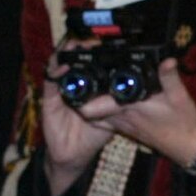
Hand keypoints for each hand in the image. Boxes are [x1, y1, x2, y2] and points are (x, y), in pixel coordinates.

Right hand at [39, 48, 118, 195]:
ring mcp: (59, 90)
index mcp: (88, 86)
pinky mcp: (48, 99)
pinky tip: (64, 67)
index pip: (90, 62)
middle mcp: (73, 84)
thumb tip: (147, 92)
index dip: (95, 50)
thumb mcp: (114, 117)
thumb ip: (124, 103)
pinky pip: (50, 82)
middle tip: (92, 39)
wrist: (74, 156)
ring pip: (60, 64)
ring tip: (76, 45)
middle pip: (74, 59)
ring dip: (67, 53)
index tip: (106, 41)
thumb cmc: (93, 135)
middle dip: (81, 47)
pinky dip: (56, 72)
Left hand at [91, 58, 195, 169]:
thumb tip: (166, 60)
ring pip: (93, 114)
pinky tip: (103, 100)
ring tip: (89, 82)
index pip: (94, 105)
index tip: (77, 75)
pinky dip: (97, 111)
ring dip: (89, 101)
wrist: (184, 144)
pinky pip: (102, 119)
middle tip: (80, 74)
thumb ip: (169, 77)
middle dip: (81, 92)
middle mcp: (119, 116)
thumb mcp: (179, 96)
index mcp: (128, 106)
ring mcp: (120, 123)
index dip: (81, 92)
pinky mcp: (123, 126)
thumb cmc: (182, 122)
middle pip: (88, 107)